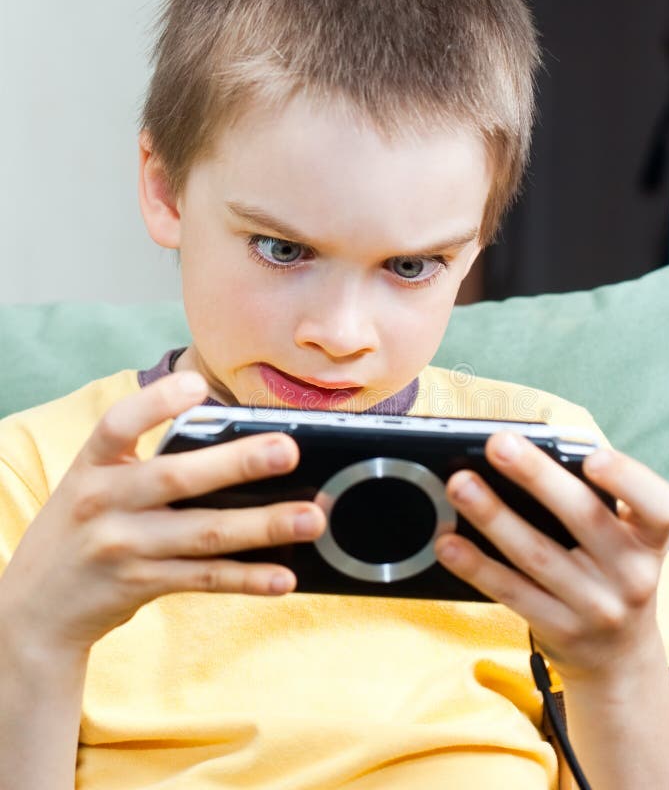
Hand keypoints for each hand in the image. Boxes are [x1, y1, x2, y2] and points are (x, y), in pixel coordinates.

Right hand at [0, 371, 325, 657]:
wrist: (32, 609)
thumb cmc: (84, 529)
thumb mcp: (95, 485)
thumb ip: (146, 463)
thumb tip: (234, 446)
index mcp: (93, 466)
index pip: (118, 424)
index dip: (156, 402)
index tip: (197, 384)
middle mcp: (104, 502)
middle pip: (175, 478)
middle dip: (236, 463)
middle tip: (288, 450)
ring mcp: (123, 548)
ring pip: (203, 534)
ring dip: (262, 525)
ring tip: (310, 518)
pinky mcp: (140, 585)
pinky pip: (204, 579)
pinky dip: (247, 578)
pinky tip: (284, 576)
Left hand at [434, 431, 668, 682]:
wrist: (619, 657)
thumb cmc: (612, 573)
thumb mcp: (624, 541)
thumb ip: (592, 501)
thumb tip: (526, 455)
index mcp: (650, 539)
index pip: (660, 506)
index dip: (628, 480)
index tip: (593, 458)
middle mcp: (632, 574)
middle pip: (583, 518)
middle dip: (537, 476)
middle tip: (498, 445)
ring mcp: (596, 608)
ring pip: (536, 555)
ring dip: (493, 516)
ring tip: (459, 485)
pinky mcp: (559, 630)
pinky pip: (511, 592)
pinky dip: (476, 566)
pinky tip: (448, 543)